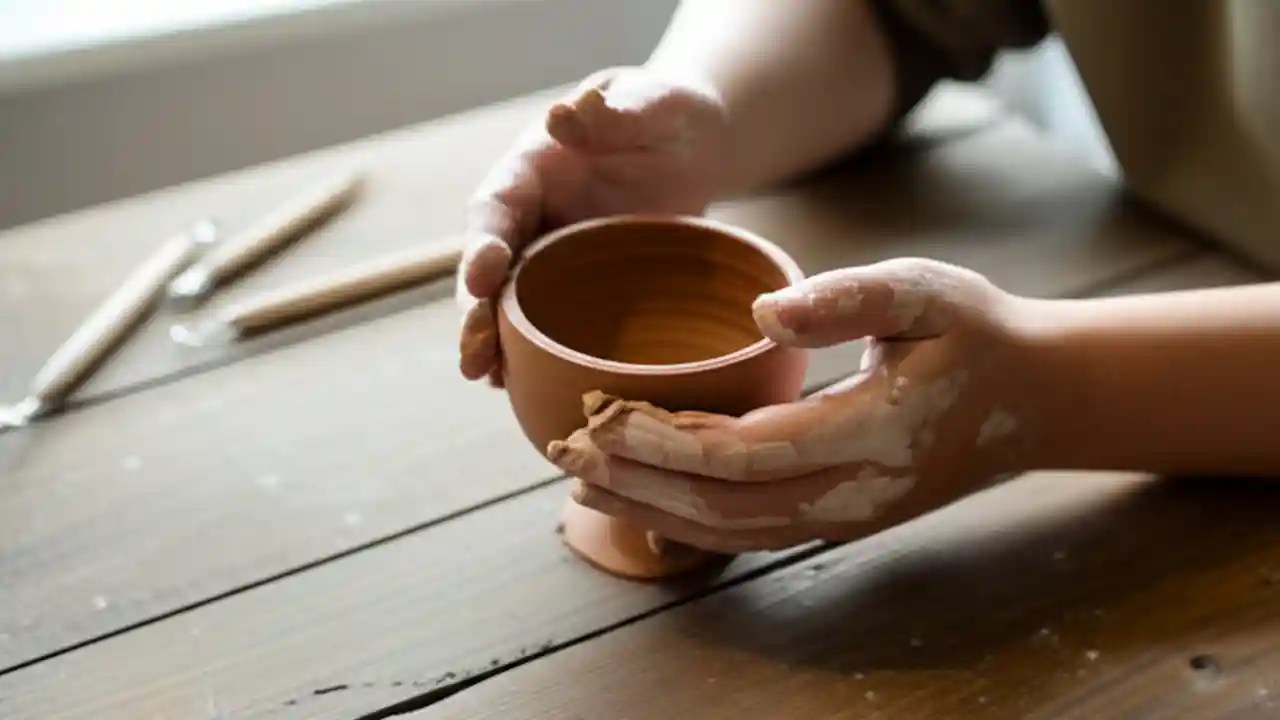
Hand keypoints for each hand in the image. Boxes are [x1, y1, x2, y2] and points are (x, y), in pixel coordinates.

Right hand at [457, 66, 728, 384]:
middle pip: (487, 269)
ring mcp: (551, 258)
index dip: (481, 241)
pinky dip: (535, 356)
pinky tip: (529, 389)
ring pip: (510, 306)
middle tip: (473, 357)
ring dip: (495, 345)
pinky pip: (549, 326)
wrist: (691, 146)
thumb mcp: (650, 102)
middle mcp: (530, 217)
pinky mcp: (578, 289)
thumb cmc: (666, 113)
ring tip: (488, 382)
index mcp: (532, 168)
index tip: (481, 274)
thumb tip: (562, 115)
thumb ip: (612, 110)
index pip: (495, 206)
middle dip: (475, 313)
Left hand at [547, 259, 1046, 552]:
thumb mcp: (927, 290)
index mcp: (871, 433)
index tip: (600, 415)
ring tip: (583, 482)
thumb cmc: (974, 334)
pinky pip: (749, 533)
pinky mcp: (839, 519)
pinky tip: (645, 502)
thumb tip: (764, 314)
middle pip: (721, 506)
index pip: (744, 454)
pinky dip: (687, 521)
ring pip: (730, 532)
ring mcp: (845, 516)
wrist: (1033, 399)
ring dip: (651, 508)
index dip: (665, 442)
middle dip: (636, 482)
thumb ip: (849, 298)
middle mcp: (852, 493)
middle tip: (562, 453)